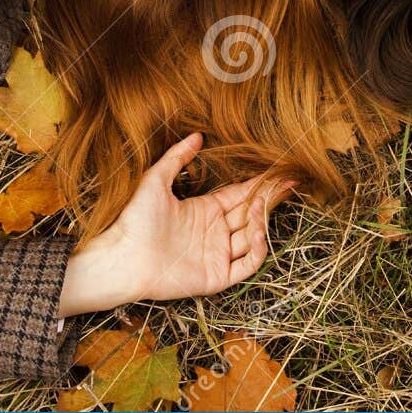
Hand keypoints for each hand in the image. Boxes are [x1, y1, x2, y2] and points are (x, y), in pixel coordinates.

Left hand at [57, 134, 291, 315]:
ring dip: (261, 222)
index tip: (279, 173)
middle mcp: (215, 232)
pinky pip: (247, 265)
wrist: (124, 256)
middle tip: (287, 185)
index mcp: (204, 210)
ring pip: (252, 238)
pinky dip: (257, 250)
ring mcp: (217, 255)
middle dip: (269, 199)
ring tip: (260, 206)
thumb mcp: (155, 180)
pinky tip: (255, 233)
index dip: (260, 184)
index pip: (240, 195)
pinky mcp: (217, 277)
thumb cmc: (136, 220)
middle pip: (250, 214)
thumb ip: (177, 157)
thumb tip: (197, 135)